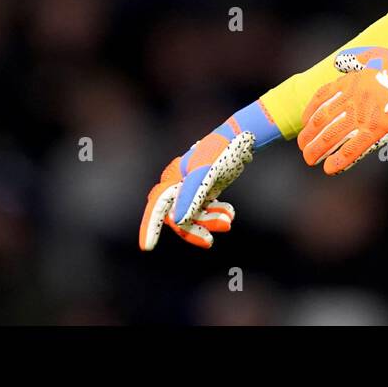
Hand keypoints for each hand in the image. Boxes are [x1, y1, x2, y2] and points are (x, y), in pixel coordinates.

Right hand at [138, 130, 253, 250]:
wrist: (240, 138)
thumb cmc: (221, 151)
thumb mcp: (207, 172)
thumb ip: (191, 196)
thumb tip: (177, 221)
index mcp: (173, 178)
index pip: (157, 206)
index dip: (149, 227)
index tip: (147, 248)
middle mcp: (178, 184)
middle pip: (178, 217)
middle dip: (194, 229)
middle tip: (210, 242)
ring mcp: (192, 188)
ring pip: (194, 216)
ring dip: (210, 221)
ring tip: (229, 220)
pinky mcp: (205, 190)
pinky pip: (205, 210)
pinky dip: (216, 214)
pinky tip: (229, 212)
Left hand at [297, 46, 387, 174]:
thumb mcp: (375, 54)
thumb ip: (354, 58)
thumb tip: (337, 62)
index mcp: (350, 81)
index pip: (321, 98)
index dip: (309, 112)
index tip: (304, 122)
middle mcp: (352, 99)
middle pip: (321, 120)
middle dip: (308, 135)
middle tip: (303, 146)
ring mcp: (364, 116)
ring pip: (332, 136)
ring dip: (317, 150)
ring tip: (309, 159)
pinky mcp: (377, 131)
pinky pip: (354, 148)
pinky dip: (339, 160)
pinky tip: (329, 169)